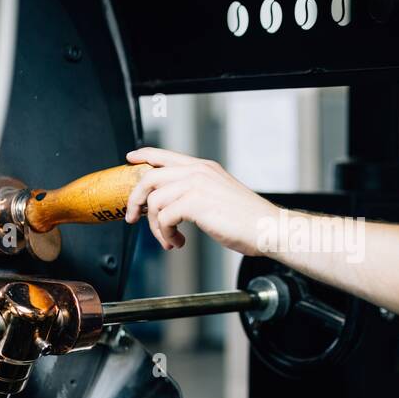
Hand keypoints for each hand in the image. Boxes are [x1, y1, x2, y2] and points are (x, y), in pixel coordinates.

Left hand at [124, 147, 280, 256]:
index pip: (165, 155)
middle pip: (150, 177)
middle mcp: (198, 172)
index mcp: (204, 167)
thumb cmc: (249, 219)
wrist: (267, 228)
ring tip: (169, 239)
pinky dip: (166, 234)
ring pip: (155, 201)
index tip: (130, 160)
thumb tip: (174, 204)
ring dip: (155, 227)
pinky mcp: (196, 203)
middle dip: (135, 200)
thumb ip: (198, 191)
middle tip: (134, 218)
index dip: (144, 156)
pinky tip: (178, 242)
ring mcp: (196, 185)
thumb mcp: (220, 194)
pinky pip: (164, 218)